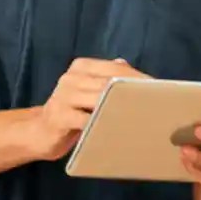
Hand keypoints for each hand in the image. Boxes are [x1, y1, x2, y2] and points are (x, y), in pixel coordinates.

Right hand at [29, 58, 147, 160]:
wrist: (39, 132)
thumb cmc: (73, 113)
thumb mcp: (91, 93)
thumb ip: (111, 80)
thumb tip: (143, 78)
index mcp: (81, 67)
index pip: (116, 69)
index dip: (140, 78)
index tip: (161, 90)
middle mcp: (71, 78)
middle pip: (111, 83)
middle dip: (135, 94)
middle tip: (157, 106)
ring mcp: (63, 96)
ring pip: (101, 100)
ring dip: (123, 110)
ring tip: (143, 118)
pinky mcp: (59, 117)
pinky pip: (87, 120)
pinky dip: (104, 126)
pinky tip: (119, 132)